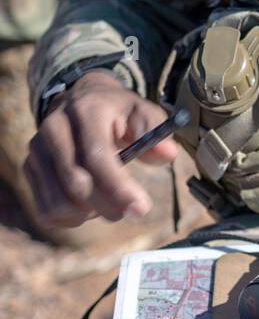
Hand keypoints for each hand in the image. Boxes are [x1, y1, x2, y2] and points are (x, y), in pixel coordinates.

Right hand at [24, 70, 181, 226]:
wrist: (80, 100)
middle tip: (130, 209)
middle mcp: (54, 128)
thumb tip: (168, 153)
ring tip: (107, 201)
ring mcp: (37, 150)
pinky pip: (46, 210)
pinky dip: (71, 218)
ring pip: (58, 202)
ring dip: (88, 213)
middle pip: (76, 183)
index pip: (96, 155)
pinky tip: (88, 205)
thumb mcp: (142, 112)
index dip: (118, 187)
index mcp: (85, 111)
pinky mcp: (30, 168)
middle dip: (108, 205)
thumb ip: (156, 131)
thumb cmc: (118, 112)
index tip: (141, 208)